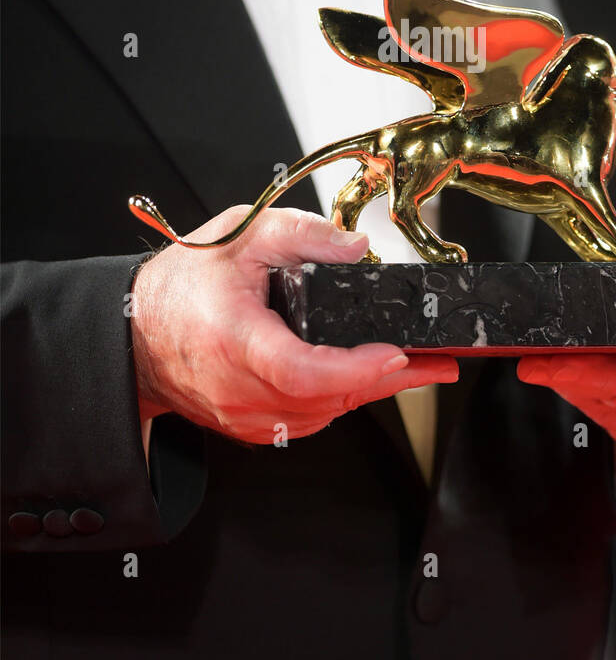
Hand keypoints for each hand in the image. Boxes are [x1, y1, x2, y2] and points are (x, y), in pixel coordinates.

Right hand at [130, 205, 457, 443]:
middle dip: (387, 379)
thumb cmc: (183, 285)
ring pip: (322, 413)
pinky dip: (339, 400)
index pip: (301, 370)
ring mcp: (243, 415)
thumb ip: (301, 233)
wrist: (135, 333)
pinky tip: (366, 379)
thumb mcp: (240, 235)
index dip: (354, 368)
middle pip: (326, 397)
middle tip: (435, 362)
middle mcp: (237, 389)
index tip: (396, 353)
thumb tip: (357, 247)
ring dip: (369, 391)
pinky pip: (306, 420)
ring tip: (417, 368)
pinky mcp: (249, 426)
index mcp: (233, 340)